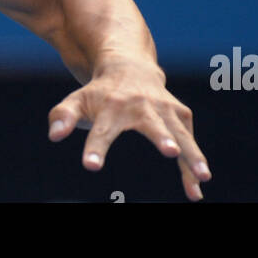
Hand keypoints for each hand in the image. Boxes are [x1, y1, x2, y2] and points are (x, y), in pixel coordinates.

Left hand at [48, 57, 211, 200]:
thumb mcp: (77, 101)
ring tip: (203, 177)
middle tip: (170, 152)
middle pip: (152, 124)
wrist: (130, 67)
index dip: (96, 147)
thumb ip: (63, 116)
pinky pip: (189, 143)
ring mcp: (164, 109)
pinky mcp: (181, 114)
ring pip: (181, 133)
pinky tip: (198, 190)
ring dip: (193, 154)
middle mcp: (141, 106)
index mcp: (111, 106)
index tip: (91, 165)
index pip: (102, 130)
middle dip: (162, 137)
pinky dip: (194, 165)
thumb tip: (54, 135)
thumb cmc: (99, 93)